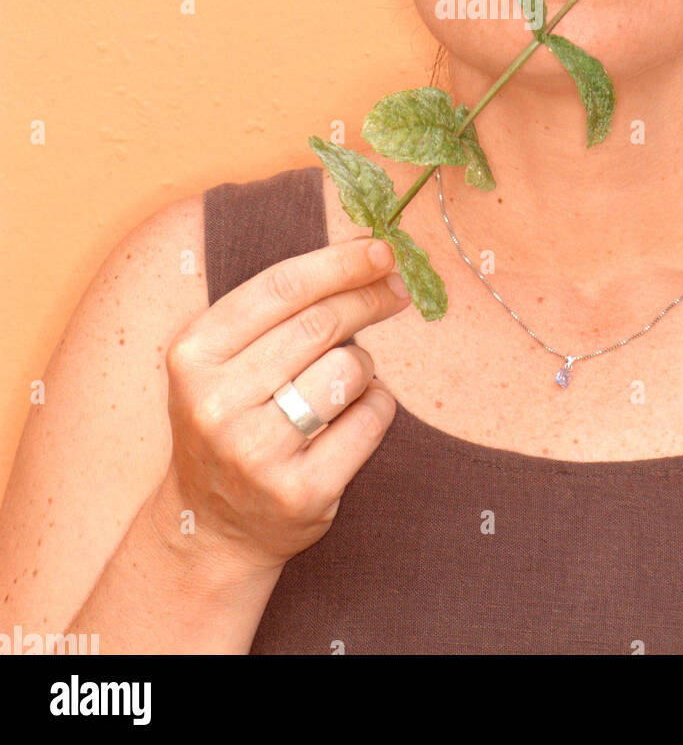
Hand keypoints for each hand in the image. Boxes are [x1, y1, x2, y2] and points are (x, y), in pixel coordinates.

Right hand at [153, 236, 409, 571]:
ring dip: (363, 366)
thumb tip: (368, 254)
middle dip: (367, 298)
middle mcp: (215, 403)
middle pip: (320, 324)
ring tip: (345, 380)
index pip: (280, 288)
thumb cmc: (234, 418)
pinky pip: (369, 420)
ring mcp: (255, 452)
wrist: (212, 526)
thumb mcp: (224, 360)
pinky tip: (356, 413)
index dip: (339, 263)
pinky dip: (376, 405)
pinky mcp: (299, 492)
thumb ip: (279, 309)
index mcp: (193, 355)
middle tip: (396, 290)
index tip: (381, 249)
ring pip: (347, 370)